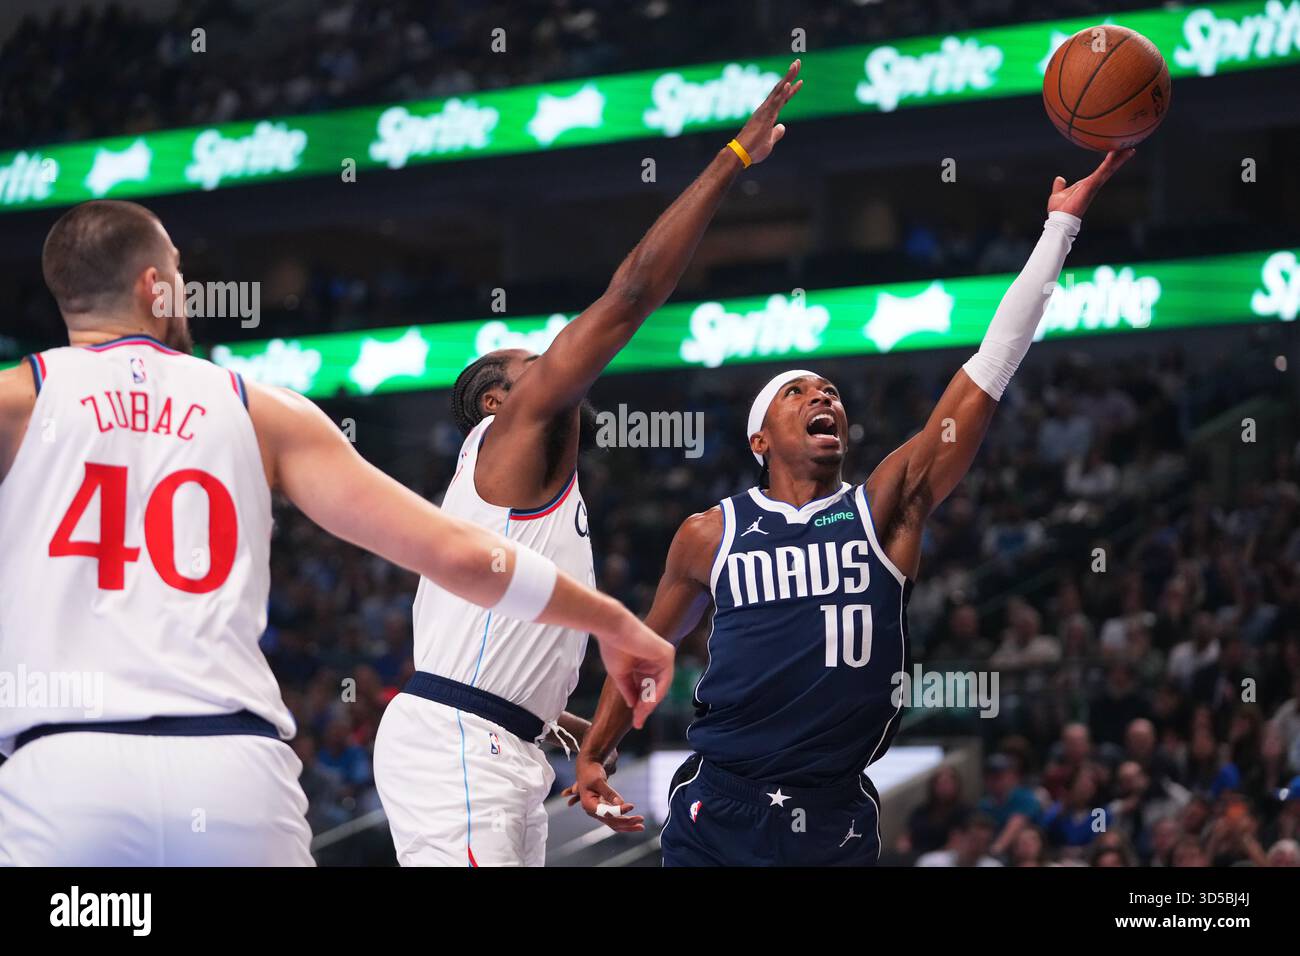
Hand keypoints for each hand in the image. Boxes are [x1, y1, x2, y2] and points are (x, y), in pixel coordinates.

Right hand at [562, 755, 645, 832]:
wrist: (587, 768)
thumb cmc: (591, 772)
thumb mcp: (599, 781)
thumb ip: (609, 793)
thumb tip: (620, 804)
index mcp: (589, 805)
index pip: (606, 813)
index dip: (619, 811)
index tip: (632, 806)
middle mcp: (593, 812)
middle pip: (611, 822)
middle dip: (627, 822)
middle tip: (641, 819)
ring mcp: (599, 812)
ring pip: (615, 823)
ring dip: (628, 825)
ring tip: (641, 825)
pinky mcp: (605, 810)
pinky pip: (616, 819)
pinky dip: (625, 821)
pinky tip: (635, 822)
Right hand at [596, 614, 673, 729]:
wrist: (613, 629)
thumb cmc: (614, 647)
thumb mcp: (621, 675)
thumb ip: (629, 689)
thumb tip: (633, 706)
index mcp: (644, 663)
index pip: (646, 687)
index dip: (641, 705)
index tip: (636, 720)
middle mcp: (656, 660)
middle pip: (654, 689)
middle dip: (646, 707)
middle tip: (638, 722)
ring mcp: (663, 657)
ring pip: (660, 687)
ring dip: (650, 703)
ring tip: (640, 715)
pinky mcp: (667, 654)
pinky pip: (665, 680)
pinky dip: (657, 693)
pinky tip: (647, 704)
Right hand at [732, 59, 802, 165]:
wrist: (741, 154)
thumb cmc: (753, 150)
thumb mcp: (769, 142)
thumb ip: (776, 134)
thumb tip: (783, 127)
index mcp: (769, 115)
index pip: (782, 99)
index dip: (791, 90)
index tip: (800, 81)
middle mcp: (766, 109)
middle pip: (780, 89)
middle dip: (790, 75)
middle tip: (798, 62)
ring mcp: (765, 111)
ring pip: (778, 91)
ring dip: (788, 77)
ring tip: (795, 65)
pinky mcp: (764, 116)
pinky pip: (775, 102)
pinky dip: (782, 93)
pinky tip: (788, 83)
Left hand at [1047, 148, 1134, 218]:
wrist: (1060, 219)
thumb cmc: (1060, 210)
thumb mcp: (1058, 194)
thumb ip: (1060, 186)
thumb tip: (1059, 179)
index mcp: (1087, 184)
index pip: (1101, 171)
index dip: (1110, 162)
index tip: (1116, 152)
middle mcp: (1093, 184)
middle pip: (1109, 169)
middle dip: (1119, 159)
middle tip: (1130, 148)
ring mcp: (1094, 185)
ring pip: (1108, 169)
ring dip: (1119, 159)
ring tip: (1129, 149)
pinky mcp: (1091, 185)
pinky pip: (1101, 171)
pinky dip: (1108, 163)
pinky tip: (1113, 153)